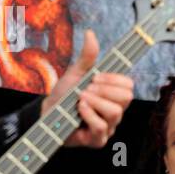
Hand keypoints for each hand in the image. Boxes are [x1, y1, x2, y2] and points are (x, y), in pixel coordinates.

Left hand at [43, 29, 133, 148]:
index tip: (95, 77)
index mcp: (113, 95)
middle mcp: (115, 111)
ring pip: (115, 111)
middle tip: (85, 89)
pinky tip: (79, 109)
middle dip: (103, 89)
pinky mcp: (98, 140)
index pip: (128, 85)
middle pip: (126, 97)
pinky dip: (89, 114)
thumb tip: (90, 33)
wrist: (46, 114)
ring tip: (80, 99)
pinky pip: (102, 127)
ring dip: (95, 101)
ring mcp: (108, 127)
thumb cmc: (63, 96)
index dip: (112, 79)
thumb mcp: (76, 73)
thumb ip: (87, 57)